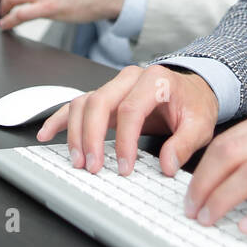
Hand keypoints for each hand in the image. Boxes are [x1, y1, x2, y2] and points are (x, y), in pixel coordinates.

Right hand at [37, 64, 218, 177]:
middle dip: (91, 137)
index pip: (130, 110)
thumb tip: (167, 164)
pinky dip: (59, 119)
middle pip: (98, 102)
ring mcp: (113, 86)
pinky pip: (75, 104)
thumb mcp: (200, 124)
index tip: (124, 167)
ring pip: (83, 103)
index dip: (124, 141)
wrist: (192, 90)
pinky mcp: (104, 97)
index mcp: (153, 80)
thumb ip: (184, 144)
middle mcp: (129, 78)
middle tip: (93, 166)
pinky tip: (46, 133)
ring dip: (75, 133)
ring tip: (78, 161)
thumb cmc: (194, 104)